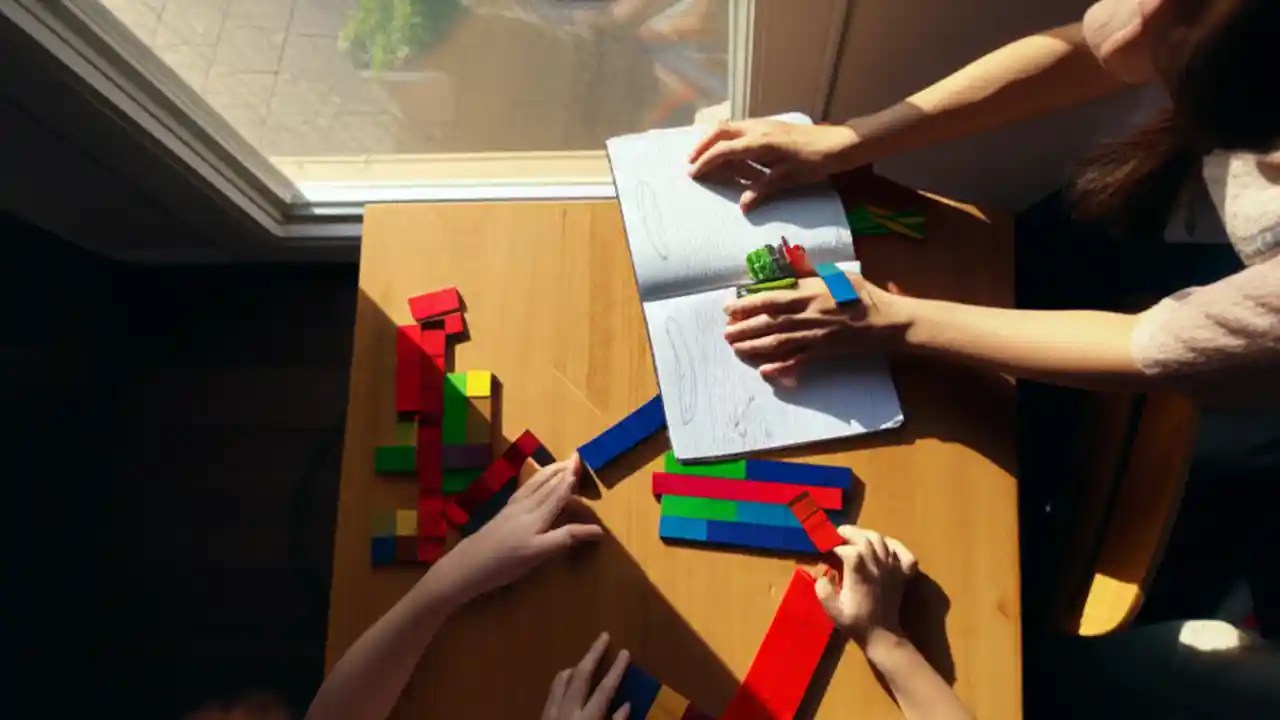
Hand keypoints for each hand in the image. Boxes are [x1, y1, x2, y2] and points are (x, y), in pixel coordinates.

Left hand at [431, 455, 603, 602]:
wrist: (467, 565)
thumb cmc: (506, 563)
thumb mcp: (539, 553)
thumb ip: (566, 538)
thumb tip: (598, 530)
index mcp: (537, 515)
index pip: (559, 493)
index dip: (571, 478)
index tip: (580, 461)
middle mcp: (526, 507)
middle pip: (547, 485)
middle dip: (562, 471)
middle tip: (574, 458)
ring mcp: (512, 509)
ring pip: (534, 485)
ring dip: (549, 473)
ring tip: (558, 465)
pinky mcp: (503, 513)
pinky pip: (523, 490)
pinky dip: (533, 481)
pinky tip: (533, 483)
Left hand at [542, 632, 631, 719]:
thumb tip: (627, 705)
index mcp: (587, 718)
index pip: (605, 690)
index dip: (616, 670)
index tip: (625, 652)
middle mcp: (568, 710)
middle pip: (581, 674)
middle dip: (593, 653)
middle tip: (604, 635)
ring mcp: (551, 711)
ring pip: (562, 678)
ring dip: (576, 666)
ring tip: (587, 660)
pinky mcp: (541, 714)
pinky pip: (552, 690)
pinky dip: (563, 680)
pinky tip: (570, 682)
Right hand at [687, 119, 860, 209]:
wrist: (838, 143)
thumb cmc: (814, 162)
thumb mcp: (789, 178)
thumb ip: (763, 189)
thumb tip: (743, 206)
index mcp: (760, 141)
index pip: (725, 150)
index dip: (706, 161)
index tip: (693, 173)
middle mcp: (758, 128)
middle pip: (720, 130)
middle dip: (703, 145)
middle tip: (692, 162)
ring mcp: (763, 124)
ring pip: (730, 126)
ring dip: (714, 140)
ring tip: (705, 156)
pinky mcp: (769, 125)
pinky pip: (741, 128)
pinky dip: (728, 138)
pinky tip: (730, 151)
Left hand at [723, 274, 907, 384]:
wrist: (887, 321)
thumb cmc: (863, 294)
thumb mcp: (837, 275)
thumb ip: (810, 273)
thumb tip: (788, 268)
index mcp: (810, 292)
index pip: (771, 298)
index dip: (747, 304)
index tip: (729, 308)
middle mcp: (808, 314)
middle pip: (768, 322)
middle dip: (744, 328)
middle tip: (726, 333)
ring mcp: (814, 335)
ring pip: (777, 342)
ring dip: (753, 346)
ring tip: (736, 349)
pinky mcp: (823, 352)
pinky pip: (797, 361)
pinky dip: (780, 367)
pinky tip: (764, 371)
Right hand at [815, 526, 917, 645]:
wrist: (881, 635)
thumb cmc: (855, 622)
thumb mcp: (832, 610)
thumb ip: (823, 590)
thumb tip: (822, 575)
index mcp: (859, 573)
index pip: (847, 549)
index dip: (836, 546)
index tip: (827, 548)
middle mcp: (877, 566)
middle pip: (866, 538)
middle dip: (850, 533)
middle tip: (838, 533)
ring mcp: (892, 569)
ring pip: (882, 541)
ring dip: (868, 535)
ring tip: (857, 536)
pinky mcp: (903, 575)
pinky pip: (904, 554)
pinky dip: (895, 545)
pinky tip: (886, 545)